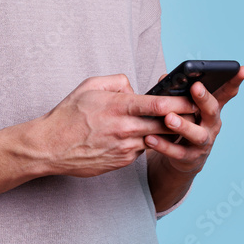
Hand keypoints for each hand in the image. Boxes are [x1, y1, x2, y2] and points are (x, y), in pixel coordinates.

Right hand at [32, 74, 198, 177]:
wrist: (50, 147)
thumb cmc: (68, 114)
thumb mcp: (90, 86)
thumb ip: (117, 81)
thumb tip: (135, 88)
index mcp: (118, 107)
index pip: (158, 104)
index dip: (180, 101)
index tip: (193, 98)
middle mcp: (125, 129)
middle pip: (165, 124)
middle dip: (181, 118)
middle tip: (193, 111)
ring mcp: (125, 148)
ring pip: (156, 138)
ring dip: (164, 132)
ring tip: (170, 123)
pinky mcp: (122, 162)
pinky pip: (141, 150)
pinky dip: (144, 142)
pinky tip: (137, 136)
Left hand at [144, 65, 243, 173]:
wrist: (183, 159)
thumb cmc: (185, 124)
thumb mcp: (184, 106)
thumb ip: (177, 91)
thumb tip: (166, 78)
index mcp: (212, 108)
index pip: (226, 92)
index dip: (235, 81)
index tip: (243, 69)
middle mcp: (212, 124)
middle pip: (212, 110)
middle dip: (204, 98)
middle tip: (196, 87)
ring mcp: (203, 143)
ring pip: (197, 135)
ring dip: (184, 126)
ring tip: (169, 119)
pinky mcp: (189, 158)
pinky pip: (177, 152)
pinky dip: (163, 146)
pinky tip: (150, 139)